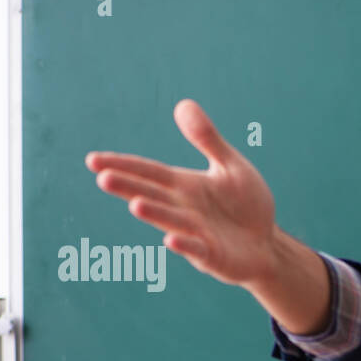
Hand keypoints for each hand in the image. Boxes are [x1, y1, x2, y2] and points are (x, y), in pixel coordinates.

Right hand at [85, 99, 279, 286]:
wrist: (267, 245)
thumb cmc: (246, 205)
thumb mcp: (231, 166)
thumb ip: (207, 139)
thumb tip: (183, 104)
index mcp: (184, 186)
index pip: (149, 172)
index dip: (122, 166)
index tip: (93, 160)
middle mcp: (184, 209)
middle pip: (152, 195)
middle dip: (128, 188)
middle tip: (102, 178)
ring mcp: (196, 234)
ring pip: (172, 222)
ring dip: (155, 214)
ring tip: (136, 205)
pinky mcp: (213, 256)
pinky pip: (198, 250)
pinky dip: (185, 245)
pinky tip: (172, 240)